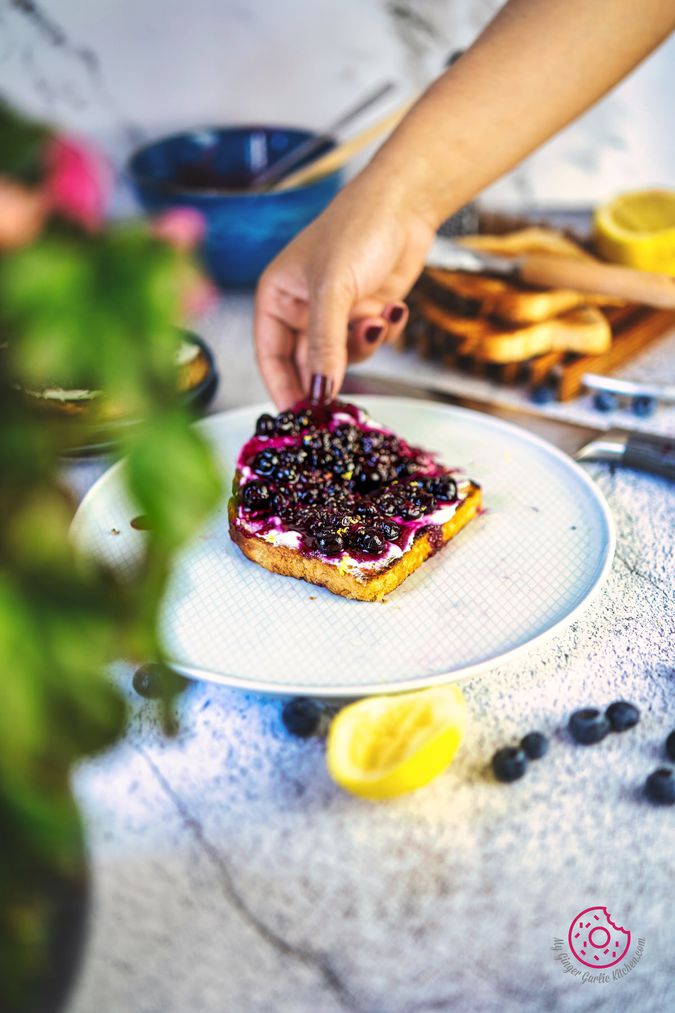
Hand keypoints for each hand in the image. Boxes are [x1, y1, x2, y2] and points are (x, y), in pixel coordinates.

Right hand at [254, 170, 436, 407]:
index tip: (297, 419)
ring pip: (342, 359)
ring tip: (376, 320)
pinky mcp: (365, 315)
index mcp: (277, 298)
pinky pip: (369, 346)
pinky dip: (382, 334)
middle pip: (308, 364)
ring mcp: (336, 314)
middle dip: (330, 373)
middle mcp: (302, 309)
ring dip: (362, 347)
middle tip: (342, 399)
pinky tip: (393, 309)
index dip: (282, 388)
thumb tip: (318, 392)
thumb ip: (323, 345)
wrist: (406, 205)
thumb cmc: (356, 230)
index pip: (271, 356)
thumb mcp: (332, 290)